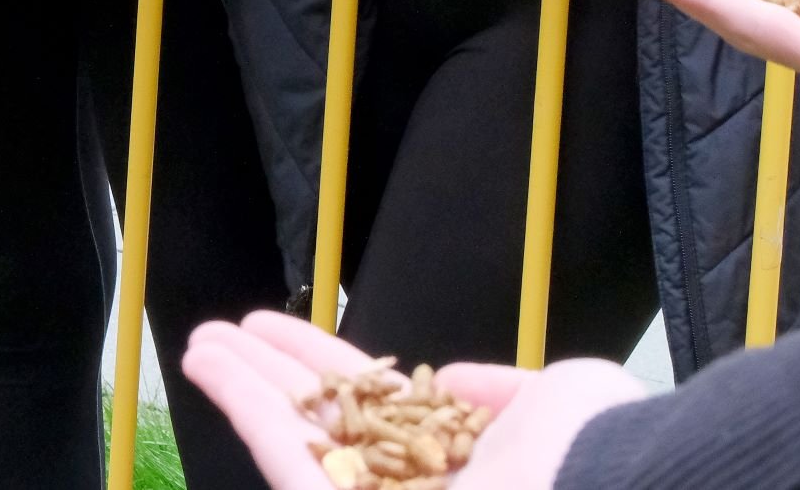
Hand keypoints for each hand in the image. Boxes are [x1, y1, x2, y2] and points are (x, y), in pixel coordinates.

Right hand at [182, 311, 640, 489]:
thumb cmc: (602, 459)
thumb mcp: (563, 400)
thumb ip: (503, 390)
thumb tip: (450, 377)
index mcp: (464, 469)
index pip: (378, 410)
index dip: (324, 365)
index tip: (278, 328)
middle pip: (325, 425)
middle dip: (270, 377)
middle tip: (221, 334)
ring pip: (295, 444)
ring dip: (242, 390)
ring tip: (197, 341)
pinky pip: (287, 465)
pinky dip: (244, 410)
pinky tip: (211, 365)